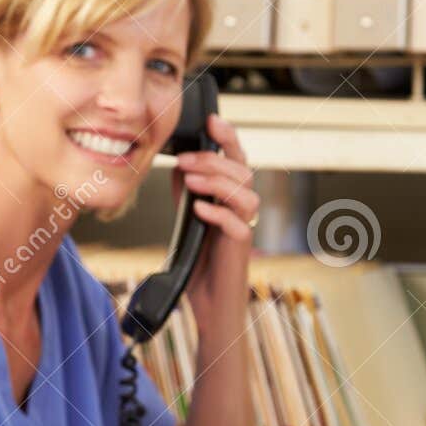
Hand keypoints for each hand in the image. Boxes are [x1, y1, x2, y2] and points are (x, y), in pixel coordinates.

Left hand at [174, 113, 256, 339]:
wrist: (209, 305)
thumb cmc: (201, 264)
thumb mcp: (189, 221)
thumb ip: (188, 194)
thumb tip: (178, 166)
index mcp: (233, 198)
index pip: (237, 160)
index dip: (229, 138)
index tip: (212, 120)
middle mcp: (243, 211)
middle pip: (243, 173)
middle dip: (214, 161)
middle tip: (184, 160)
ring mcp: (245, 229)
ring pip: (246, 195)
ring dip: (218, 183)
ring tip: (191, 181)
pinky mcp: (241, 250)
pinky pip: (238, 226)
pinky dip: (218, 214)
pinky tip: (199, 209)